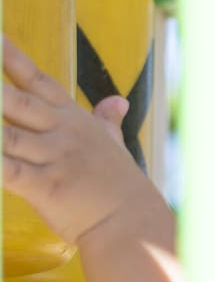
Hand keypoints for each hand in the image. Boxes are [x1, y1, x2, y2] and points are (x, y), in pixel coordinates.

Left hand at [2, 34, 153, 244]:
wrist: (134, 223)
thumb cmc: (121, 187)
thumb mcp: (115, 146)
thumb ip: (108, 121)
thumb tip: (119, 101)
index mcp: (73, 120)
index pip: (38, 81)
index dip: (9, 58)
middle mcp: (61, 134)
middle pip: (15, 101)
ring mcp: (53, 160)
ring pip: (6, 136)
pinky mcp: (45, 187)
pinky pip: (8, 170)